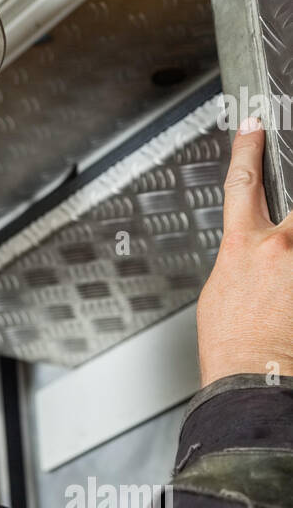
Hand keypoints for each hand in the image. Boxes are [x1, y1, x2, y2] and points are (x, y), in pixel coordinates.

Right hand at [197, 117, 292, 385]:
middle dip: (291, 205)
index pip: (243, 180)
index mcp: (243, 246)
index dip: (247, 147)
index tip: (255, 125)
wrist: (256, 382)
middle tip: (284, 226)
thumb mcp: (221, 293)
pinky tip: (290, 296)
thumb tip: (255, 256)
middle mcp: (282, 247)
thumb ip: (243, 262)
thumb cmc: (234, 349)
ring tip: (286, 269)